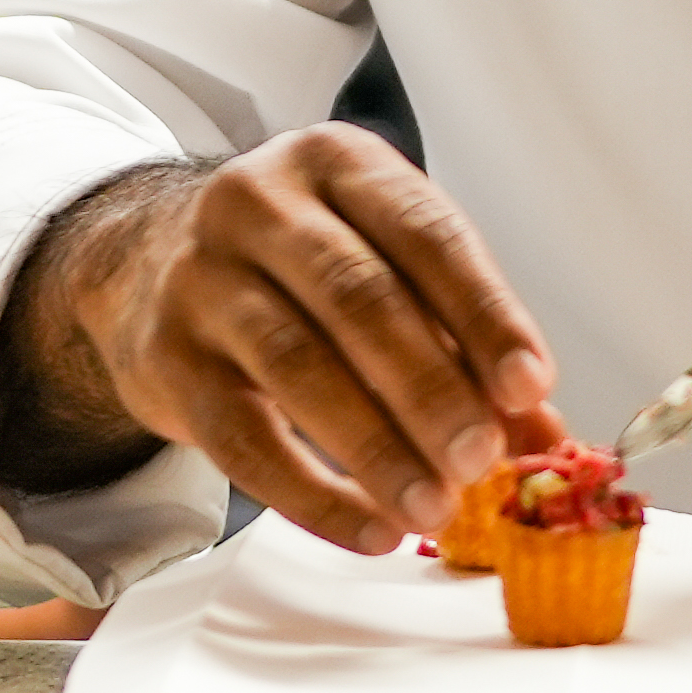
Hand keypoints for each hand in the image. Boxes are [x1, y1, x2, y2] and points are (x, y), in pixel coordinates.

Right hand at [0, 128, 563, 552]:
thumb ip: (467, 342)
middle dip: (431, 389)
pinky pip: (240, 438)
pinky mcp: (162, 356)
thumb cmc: (301, 263)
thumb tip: (544, 435)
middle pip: (360, 299)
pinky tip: (367, 528)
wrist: (148, 262)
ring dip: (377, 449)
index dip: (486, 315)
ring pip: (297, 366)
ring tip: (434, 507)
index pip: (428, 236)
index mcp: (341, 164)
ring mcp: (200, 277)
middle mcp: (262, 205)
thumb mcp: (390, 267)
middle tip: (482, 459)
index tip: (530, 387)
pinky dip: (312, 495)